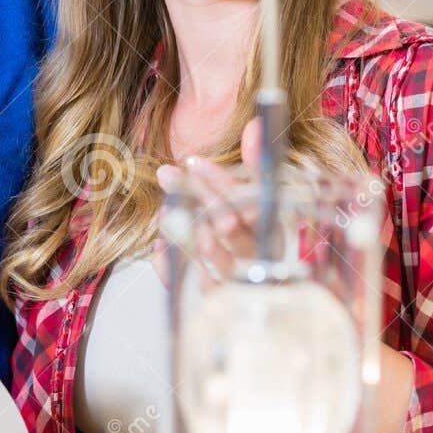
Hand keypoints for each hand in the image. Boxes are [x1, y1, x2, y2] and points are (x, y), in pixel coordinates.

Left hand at [154, 120, 265, 285]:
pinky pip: (190, 290)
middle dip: (198, 197)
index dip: (222, 183)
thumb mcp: (260, 197)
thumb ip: (259, 164)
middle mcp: (261, 261)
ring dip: (185, 230)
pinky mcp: (214, 306)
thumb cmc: (255, 235)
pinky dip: (171, 268)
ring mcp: (238, 287)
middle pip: (231, 230)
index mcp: (275, 233)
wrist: (263, 298)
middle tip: (169, 174)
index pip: (252, 207)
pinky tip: (158, 247)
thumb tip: (255, 126)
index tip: (195, 163)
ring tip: (164, 209)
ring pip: (211, 260)